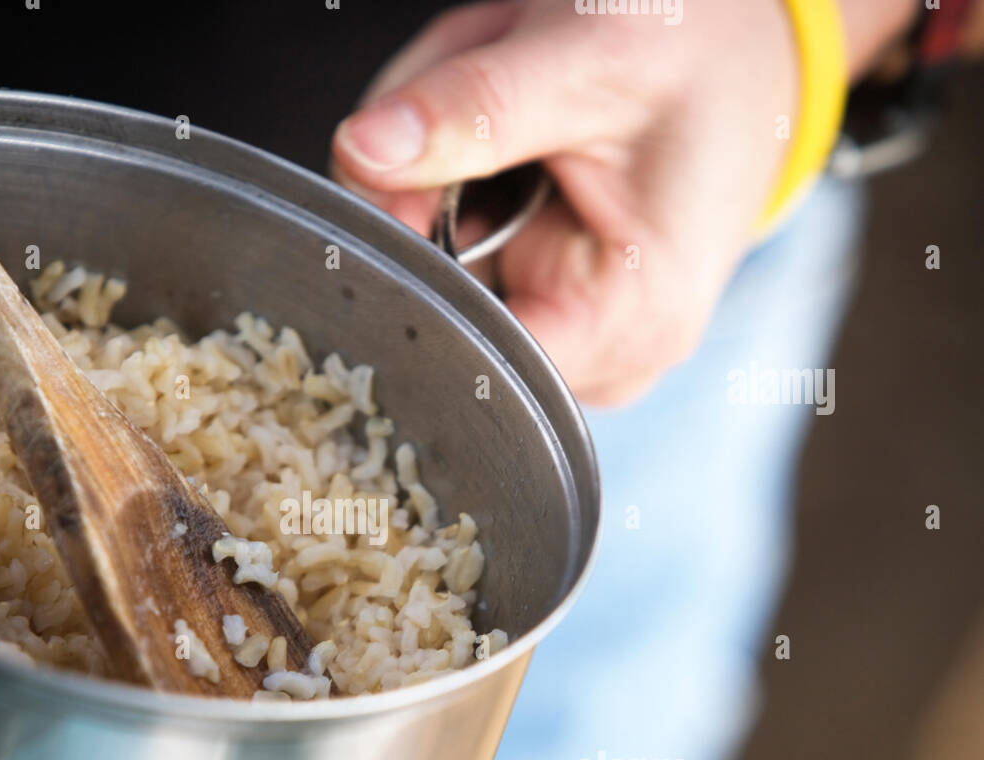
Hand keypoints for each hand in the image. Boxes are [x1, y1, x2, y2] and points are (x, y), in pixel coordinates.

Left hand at [331, 0, 914, 406]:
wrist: (746, 59)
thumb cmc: (694, 54)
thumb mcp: (584, 54)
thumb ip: (471, 109)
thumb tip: (359, 154)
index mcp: (630, 318)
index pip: (466, 351)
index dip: (405, 274)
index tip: (394, 189)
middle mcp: (606, 359)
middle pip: (443, 318)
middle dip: (424, 215)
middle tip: (462, 123)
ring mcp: (578, 347)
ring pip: (440, 291)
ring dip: (438, 203)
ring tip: (508, 134)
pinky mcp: (554, 319)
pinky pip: (459, 277)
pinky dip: (454, 211)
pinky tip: (504, 164)